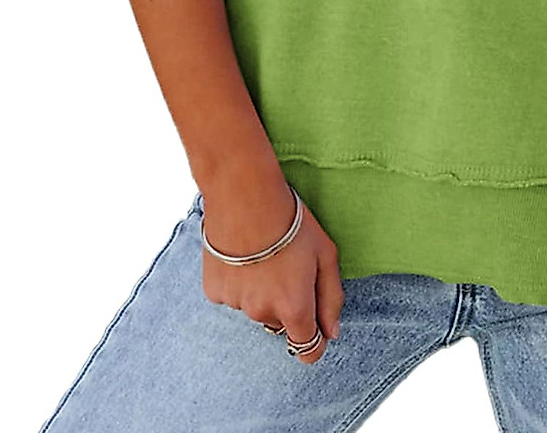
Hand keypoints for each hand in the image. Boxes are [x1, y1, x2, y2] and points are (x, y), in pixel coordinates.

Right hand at [199, 174, 342, 364]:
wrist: (244, 196)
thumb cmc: (291, 222)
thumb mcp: (326, 254)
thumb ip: (331, 298)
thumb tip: (331, 332)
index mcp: (294, 308)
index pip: (307, 350)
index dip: (314, 338)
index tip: (314, 319)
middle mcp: (263, 313)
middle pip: (281, 323)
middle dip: (288, 303)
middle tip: (287, 266)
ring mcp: (236, 304)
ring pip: (256, 307)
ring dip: (262, 290)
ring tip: (263, 253)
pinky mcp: (215, 292)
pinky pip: (233, 295)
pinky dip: (239, 282)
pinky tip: (242, 254)